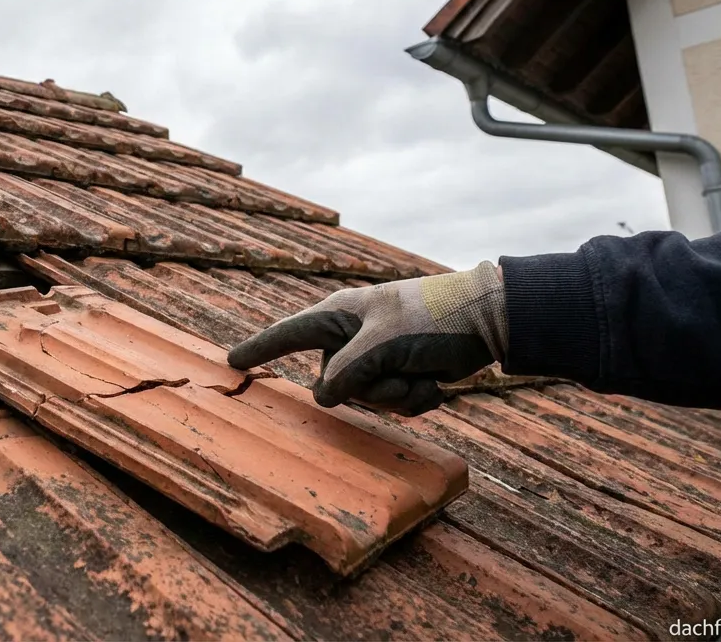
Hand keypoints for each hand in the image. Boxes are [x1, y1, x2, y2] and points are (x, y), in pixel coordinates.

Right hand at [227, 261, 507, 414]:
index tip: (231, 362)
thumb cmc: (433, 318)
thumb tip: (323, 397)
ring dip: (399, 396)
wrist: (489, 320)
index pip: (290, 334)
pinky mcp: (402, 373)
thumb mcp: (382, 342)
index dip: (260, 348)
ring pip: (367, 400)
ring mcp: (379, 357)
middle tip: (401, 368)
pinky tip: (435, 382)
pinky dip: (416, 399)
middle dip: (372, 389)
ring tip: (424, 372)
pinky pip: (393, 405)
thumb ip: (345, 372)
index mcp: (341, 316)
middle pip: (336, 384)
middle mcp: (354, 337)